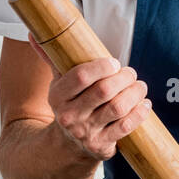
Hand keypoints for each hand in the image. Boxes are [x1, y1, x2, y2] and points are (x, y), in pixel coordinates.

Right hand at [29, 34, 151, 161]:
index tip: (114, 63)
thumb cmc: (70, 104)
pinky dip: (139, 113)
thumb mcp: (58, 82)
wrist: (66, 145)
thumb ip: (51, 57)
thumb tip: (34, 33)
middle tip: (131, 73)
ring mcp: (86, 132)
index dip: (102, 67)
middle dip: (124, 78)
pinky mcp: (101, 145)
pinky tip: (144, 104)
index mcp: (57, 96)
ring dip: (135, 93)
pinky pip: (126, 126)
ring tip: (140, 86)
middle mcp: (69, 115)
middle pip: (104, 91)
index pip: (81, 76)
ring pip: (118, 107)